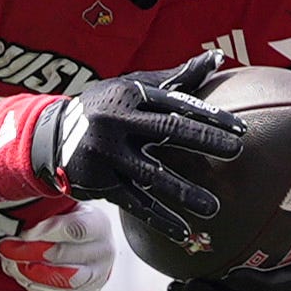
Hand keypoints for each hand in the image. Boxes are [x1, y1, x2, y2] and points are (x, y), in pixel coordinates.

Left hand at [0, 206, 114, 290]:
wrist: (86, 248)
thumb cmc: (67, 224)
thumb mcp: (63, 208)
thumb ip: (46, 206)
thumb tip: (19, 195)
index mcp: (97, 224)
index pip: (75, 228)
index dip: (46, 231)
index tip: (23, 233)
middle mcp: (102, 251)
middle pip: (63, 255)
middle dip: (28, 253)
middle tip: (6, 249)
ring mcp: (97, 276)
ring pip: (62, 280)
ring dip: (31, 274)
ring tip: (12, 265)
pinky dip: (38, 289)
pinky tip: (25, 279)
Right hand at [44, 51, 245, 241]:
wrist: (50, 137)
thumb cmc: (105, 107)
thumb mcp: (133, 86)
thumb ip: (175, 78)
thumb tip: (217, 58)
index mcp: (130, 94)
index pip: (176, 102)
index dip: (209, 115)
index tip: (240, 128)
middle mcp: (117, 122)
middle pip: (167, 130)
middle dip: (203, 141)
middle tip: (237, 152)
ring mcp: (107, 154)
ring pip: (152, 175)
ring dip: (184, 192)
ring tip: (213, 207)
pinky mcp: (100, 182)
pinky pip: (135, 204)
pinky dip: (159, 219)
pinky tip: (183, 232)